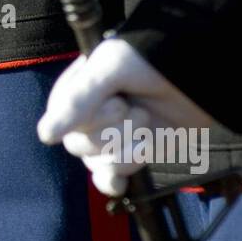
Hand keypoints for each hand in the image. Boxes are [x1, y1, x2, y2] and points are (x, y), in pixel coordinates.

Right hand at [37, 37, 213, 196]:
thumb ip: (78, 99)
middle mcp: (86, 117)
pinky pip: (107, 180)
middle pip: (78, 145)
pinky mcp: (128, 156)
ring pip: (96, 163)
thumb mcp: (111, 68)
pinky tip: (121, 179)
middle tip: (137, 109)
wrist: (196, 76)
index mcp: (74, 91)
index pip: (59, 121)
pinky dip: (115, 179)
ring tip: (147, 122)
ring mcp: (107, 138)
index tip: (117, 99)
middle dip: (113, 130)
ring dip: (127, 147)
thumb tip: (46, 136)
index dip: (89, 117)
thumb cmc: (152, 60)